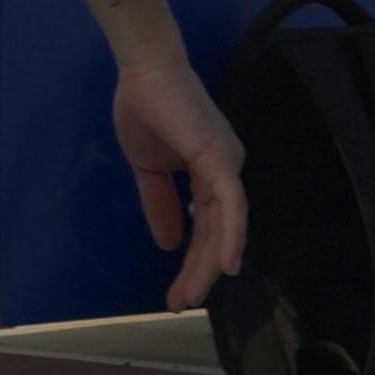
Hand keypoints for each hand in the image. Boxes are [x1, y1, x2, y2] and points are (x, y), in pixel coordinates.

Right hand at [110, 45, 244, 305]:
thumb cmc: (145, 109)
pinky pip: (230, 206)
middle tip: (180, 303)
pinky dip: (230, 237)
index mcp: (210, 173)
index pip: (206, 226)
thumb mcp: (147, 169)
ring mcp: (228, 165)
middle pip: (217, 233)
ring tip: (190, 295)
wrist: (144, 71)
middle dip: (198, 271)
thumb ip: (160, 204)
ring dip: (208, 264)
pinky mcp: (221, 159)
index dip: (192, 260)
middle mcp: (227, 171)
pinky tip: (224, 267)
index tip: (175, 292)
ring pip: (224, 226)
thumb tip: (168, 243)